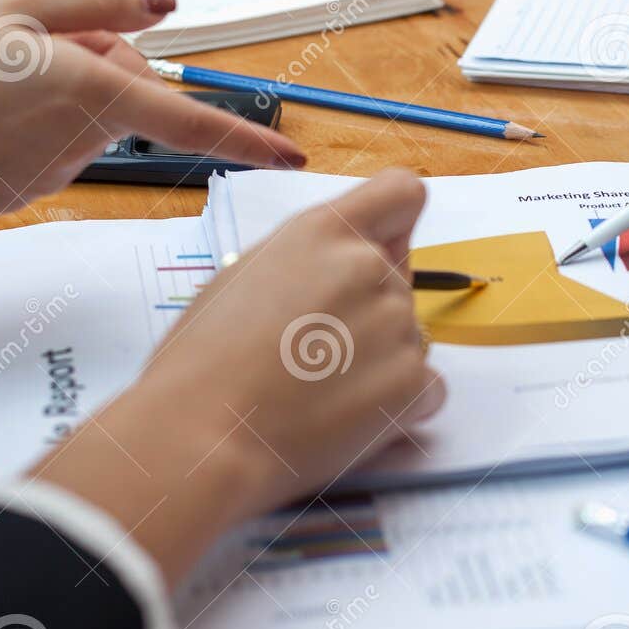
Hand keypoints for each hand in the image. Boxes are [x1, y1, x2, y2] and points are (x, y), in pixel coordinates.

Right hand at [0, 0, 304, 212]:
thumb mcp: (10, 2)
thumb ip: (98, 4)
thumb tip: (163, 7)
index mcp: (83, 90)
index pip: (184, 117)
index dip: (244, 137)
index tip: (293, 157)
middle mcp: (76, 142)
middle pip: (128, 94)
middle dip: (102, 63)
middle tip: (32, 40)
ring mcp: (49, 176)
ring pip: (90, 122)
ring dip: (66, 93)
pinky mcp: (22, 196)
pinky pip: (55, 150)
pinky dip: (34, 126)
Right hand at [34, 169, 446, 583]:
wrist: (200, 434)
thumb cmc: (203, 361)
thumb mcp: (247, 275)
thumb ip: (310, 259)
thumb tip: (347, 265)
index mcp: (325, 231)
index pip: (402, 193)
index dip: (394, 224)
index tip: (379, 250)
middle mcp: (369, 267)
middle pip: (398, 282)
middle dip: (369, 314)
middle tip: (311, 355)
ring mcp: (397, 324)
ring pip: (410, 340)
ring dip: (380, 364)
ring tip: (316, 394)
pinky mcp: (414, 382)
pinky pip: (427, 390)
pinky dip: (399, 408)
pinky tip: (345, 419)